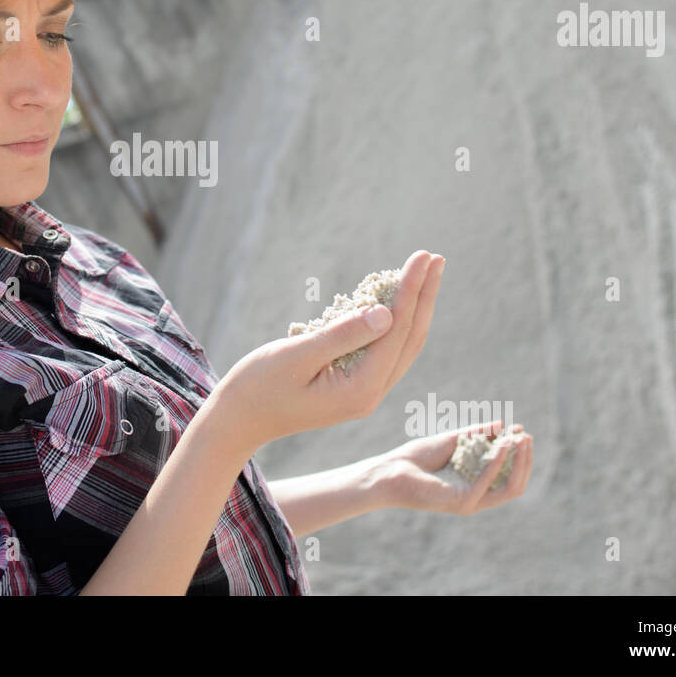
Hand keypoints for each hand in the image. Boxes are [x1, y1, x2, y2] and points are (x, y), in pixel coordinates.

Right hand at [210, 250, 445, 459]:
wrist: (239, 420)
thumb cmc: (259, 385)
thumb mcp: (297, 356)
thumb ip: (342, 335)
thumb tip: (386, 313)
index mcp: (360, 389)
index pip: (397, 331)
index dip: (412, 290)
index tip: (422, 257)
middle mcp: (370, 394)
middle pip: (409, 338)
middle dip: (424, 296)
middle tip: (436, 257)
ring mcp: (363, 393)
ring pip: (401, 345)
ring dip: (415, 308)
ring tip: (427, 273)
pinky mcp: (353, 386)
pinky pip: (384, 350)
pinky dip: (395, 322)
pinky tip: (396, 301)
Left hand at [376, 421, 533, 513]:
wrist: (392, 471)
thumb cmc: (417, 458)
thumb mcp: (453, 440)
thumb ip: (477, 435)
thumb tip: (503, 424)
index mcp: (475, 483)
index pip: (507, 473)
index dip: (518, 454)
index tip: (521, 431)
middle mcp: (477, 495)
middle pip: (513, 482)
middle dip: (524, 460)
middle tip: (527, 436)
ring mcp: (471, 501)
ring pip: (509, 488)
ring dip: (519, 463)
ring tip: (521, 440)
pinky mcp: (463, 502)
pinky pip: (487, 482)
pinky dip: (497, 463)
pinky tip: (503, 445)